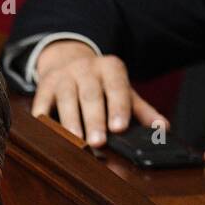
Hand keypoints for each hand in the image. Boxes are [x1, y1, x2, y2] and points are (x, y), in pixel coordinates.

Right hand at [32, 40, 166, 146]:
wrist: (68, 61)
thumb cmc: (101, 85)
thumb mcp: (123, 91)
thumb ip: (142, 111)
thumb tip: (163, 129)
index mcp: (110, 68)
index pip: (117, 87)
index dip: (118, 107)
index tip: (119, 128)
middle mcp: (86, 69)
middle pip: (90, 95)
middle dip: (94, 120)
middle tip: (98, 143)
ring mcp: (63, 77)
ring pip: (66, 100)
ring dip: (70, 123)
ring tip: (76, 143)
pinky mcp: (43, 87)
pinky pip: (42, 105)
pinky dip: (44, 121)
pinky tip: (49, 137)